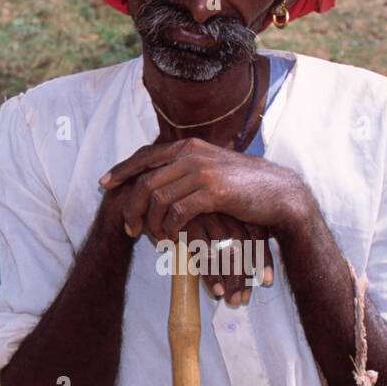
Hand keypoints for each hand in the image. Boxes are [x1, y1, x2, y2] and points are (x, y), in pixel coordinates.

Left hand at [100, 137, 305, 239]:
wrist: (281, 194)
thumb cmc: (247, 186)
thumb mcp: (213, 169)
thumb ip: (188, 168)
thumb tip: (162, 177)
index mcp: (189, 146)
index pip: (145, 155)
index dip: (122, 170)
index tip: (105, 183)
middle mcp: (191, 154)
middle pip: (145, 180)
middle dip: (130, 205)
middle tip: (128, 228)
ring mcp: (201, 171)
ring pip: (157, 198)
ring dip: (150, 223)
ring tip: (152, 239)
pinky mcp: (212, 192)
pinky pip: (176, 212)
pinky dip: (169, 229)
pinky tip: (172, 239)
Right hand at [168, 212, 272, 304]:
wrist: (161, 199)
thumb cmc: (193, 216)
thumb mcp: (217, 218)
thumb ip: (235, 235)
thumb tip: (252, 269)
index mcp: (236, 209)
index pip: (257, 234)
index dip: (264, 259)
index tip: (266, 281)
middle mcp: (224, 211)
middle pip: (242, 247)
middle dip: (245, 276)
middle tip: (243, 299)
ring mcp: (206, 218)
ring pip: (226, 252)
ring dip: (232, 280)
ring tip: (233, 299)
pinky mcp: (188, 226)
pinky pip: (203, 255)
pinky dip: (212, 275)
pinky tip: (217, 289)